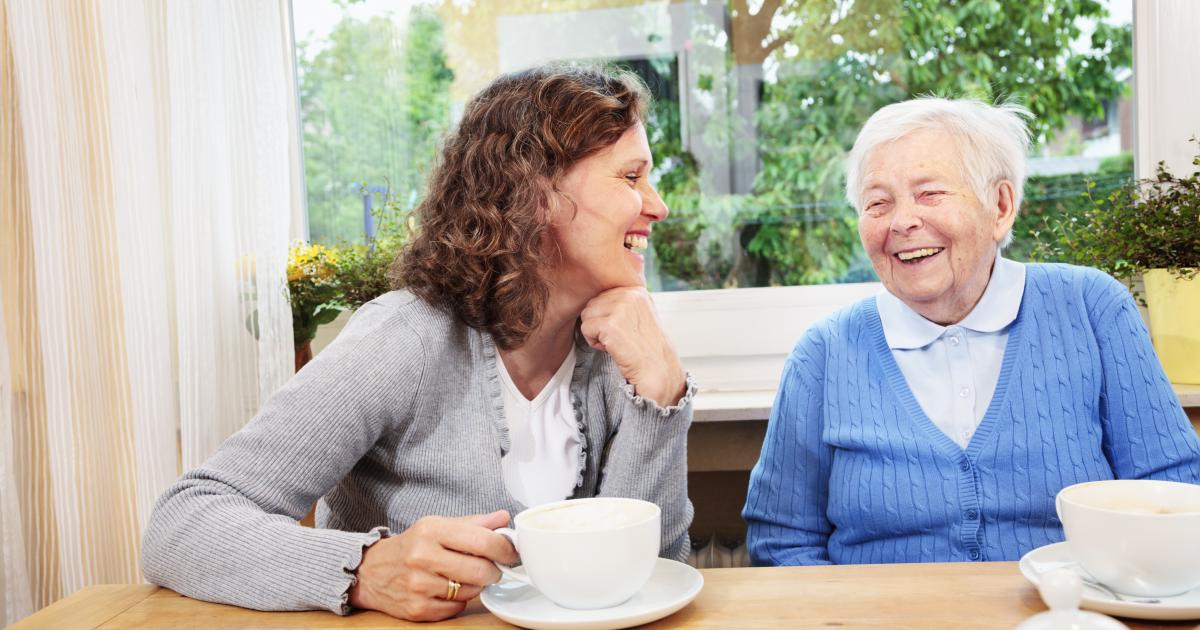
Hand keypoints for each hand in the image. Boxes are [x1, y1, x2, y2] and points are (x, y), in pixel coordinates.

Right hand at [348, 510, 515, 621]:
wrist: (370, 571)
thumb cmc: (409, 546)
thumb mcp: (437, 526)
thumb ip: (473, 523)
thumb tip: (503, 518)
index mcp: (431, 530)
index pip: (482, 540)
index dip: (504, 548)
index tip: (511, 552)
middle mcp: (423, 556)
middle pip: (481, 570)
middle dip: (493, 570)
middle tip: (492, 567)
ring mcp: (419, 585)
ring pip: (471, 591)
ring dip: (475, 585)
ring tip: (462, 576)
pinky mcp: (418, 609)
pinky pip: (457, 608)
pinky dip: (458, 601)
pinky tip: (448, 590)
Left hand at [580, 287, 686, 406]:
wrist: (657, 369)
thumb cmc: (647, 347)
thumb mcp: (640, 314)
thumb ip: (622, 303)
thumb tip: (595, 301)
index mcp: (635, 290)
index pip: (602, 296)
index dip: (607, 317)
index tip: (624, 330)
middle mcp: (629, 294)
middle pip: (592, 304)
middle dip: (600, 324)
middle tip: (619, 338)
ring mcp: (620, 308)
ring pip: (586, 316)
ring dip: (596, 333)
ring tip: (615, 342)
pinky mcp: (610, 324)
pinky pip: (586, 328)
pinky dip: (594, 342)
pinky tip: (611, 348)